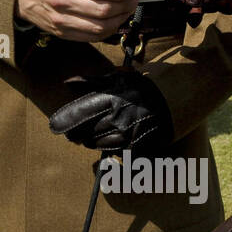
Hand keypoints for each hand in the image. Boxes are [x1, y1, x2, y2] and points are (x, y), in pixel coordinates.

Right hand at [15, 0, 137, 41]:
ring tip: (126, 11)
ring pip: (99, 27)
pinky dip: (107, 31)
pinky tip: (113, 22)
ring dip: (119, 20)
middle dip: (124, 6)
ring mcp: (62, 21)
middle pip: (102, 10)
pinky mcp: (63, 33)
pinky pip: (92, 37)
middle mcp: (62, 2)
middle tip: (133, 0)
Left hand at [48, 71, 172, 153]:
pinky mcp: (137, 148)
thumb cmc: (144, 87)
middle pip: (84, 134)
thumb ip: (92, 81)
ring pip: (97, 145)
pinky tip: (110, 143)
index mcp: (110, 98)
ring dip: (91, 142)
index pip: (77, 114)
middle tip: (74, 134)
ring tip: (92, 136)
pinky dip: (108, 150)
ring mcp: (127, 135)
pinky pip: (114, 154)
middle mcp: (117, 118)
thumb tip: (67, 83)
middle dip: (76, 134)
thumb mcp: (119, 78)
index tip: (55, 125)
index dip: (63, 122)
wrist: (176, 100)